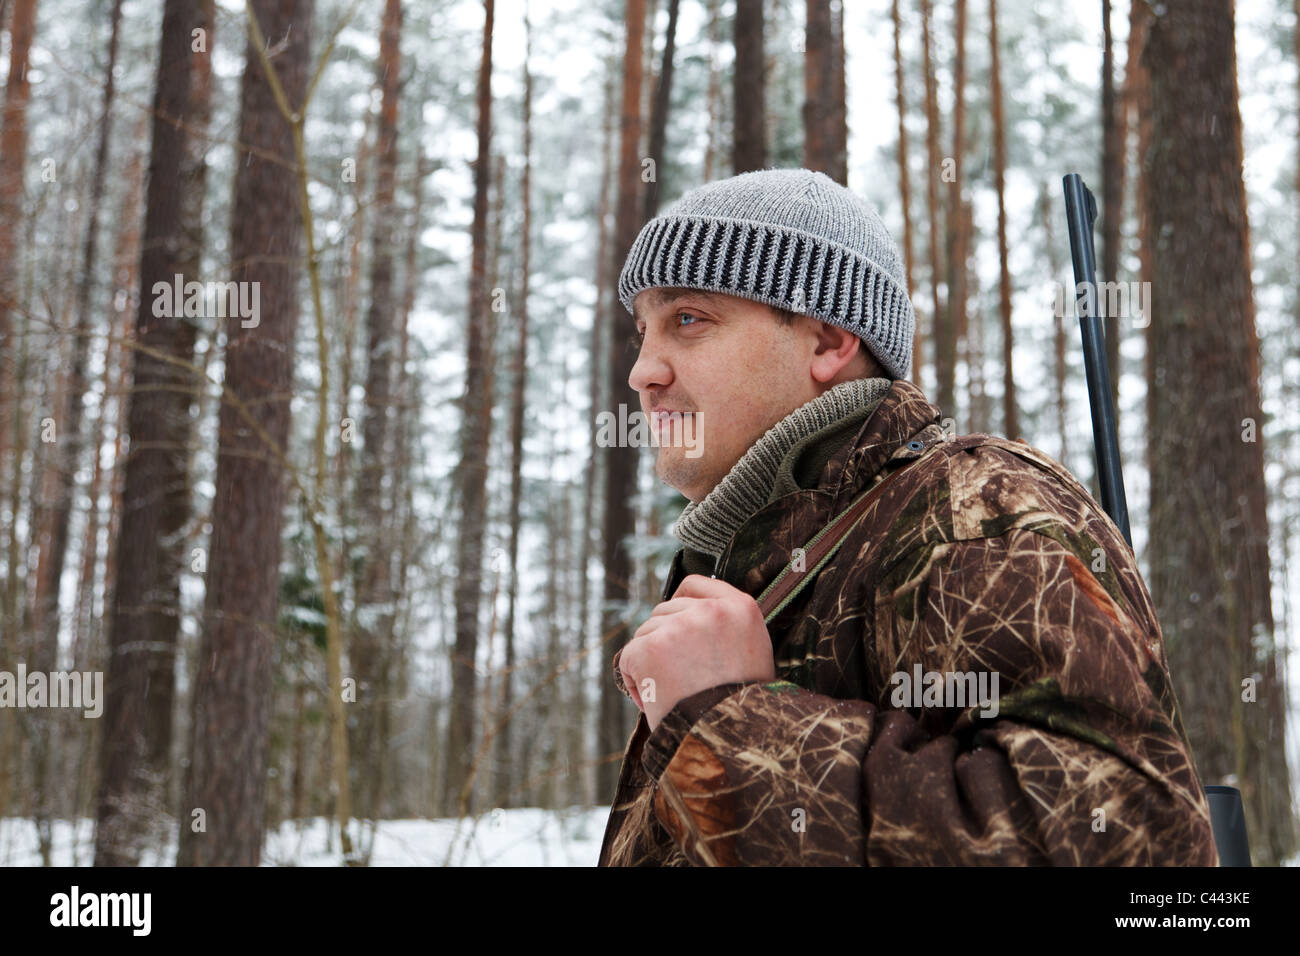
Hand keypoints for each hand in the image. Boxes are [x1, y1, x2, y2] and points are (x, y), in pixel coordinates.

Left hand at [617, 574, 774, 731]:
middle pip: (665, 610)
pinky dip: (634, 680)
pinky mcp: (650, 647)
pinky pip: (629, 656)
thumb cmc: (739, 708)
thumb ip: (724, 629)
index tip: (676, 627)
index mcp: (742, 608)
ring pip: (645, 632)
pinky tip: (654, 701)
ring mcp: (679, 627)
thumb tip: (681, 615)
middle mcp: (711, 610)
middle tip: (680, 679)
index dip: (680, 605)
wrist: (730, 742)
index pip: (695, 585)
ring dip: (650, 661)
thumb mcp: (751, 655)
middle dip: (664, 640)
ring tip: (671, 694)